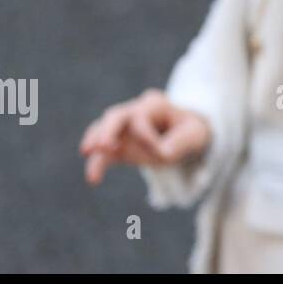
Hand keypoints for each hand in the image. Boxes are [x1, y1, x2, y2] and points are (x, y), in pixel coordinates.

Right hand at [79, 88, 210, 184]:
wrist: (183, 134)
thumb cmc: (189, 131)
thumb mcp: (194, 134)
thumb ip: (179, 142)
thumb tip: (162, 153)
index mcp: (155, 104)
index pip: (142, 117)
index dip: (147, 137)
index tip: (161, 155)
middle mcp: (135, 111)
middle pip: (115, 116)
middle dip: (108, 130)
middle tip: (104, 147)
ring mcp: (122, 127)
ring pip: (102, 131)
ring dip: (95, 144)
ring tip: (88, 155)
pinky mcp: (116, 145)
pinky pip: (102, 153)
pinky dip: (96, 163)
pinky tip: (94, 179)